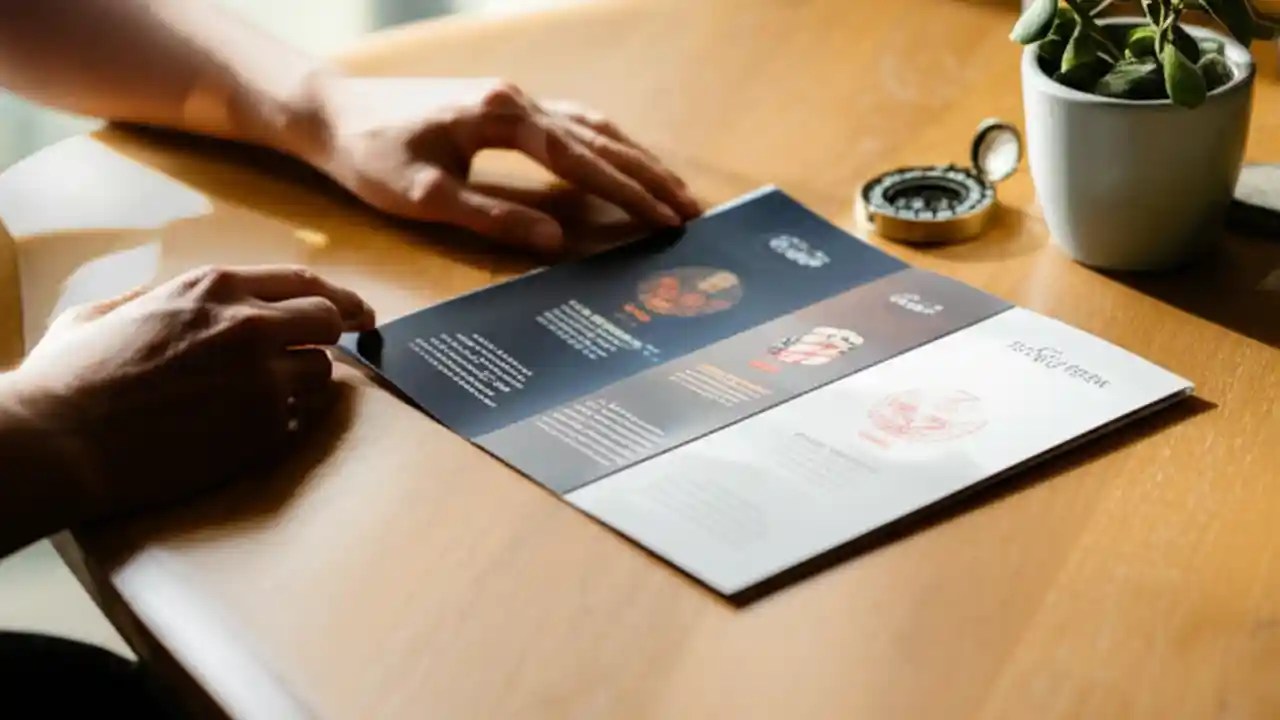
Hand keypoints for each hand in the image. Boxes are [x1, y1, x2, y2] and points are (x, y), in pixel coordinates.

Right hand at [8, 265, 374, 520]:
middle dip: (337, 331)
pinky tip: (252, 423)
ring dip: (307, 379)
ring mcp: (263, 380)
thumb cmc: (71, 377)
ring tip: (270, 391)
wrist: (61, 442)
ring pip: (324, 372)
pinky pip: (302, 417)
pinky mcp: (264, 429)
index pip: (304, 282)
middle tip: (350, 343)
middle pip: (330, 320)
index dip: (337, 297)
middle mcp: (249, 326)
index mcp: (213, 288)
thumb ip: (162, 298)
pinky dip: (288, 418)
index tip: (356, 310)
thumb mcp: (111, 310)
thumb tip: (189, 302)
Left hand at [294, 76, 700, 252]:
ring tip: (671, 189)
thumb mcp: (425, 197)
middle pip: (601, 138)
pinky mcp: (504, 106)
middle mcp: (518, 99)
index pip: (583, 159)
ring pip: (593, 126)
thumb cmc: (370, 156)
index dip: (628, 192)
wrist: (332, 112)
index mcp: (504, 116)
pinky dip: (606, 146)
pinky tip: (619, 162)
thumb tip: (557, 239)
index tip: (667, 218)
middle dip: (649, 174)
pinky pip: (572, 123)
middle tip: (692, 208)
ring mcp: (514, 98)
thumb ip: (493, 216)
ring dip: (634, 157)